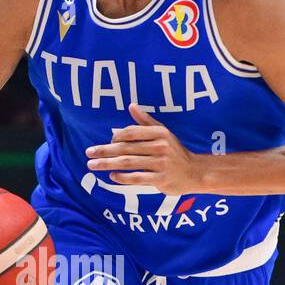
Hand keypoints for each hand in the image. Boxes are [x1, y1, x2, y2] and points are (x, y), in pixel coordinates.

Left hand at [85, 104, 202, 193]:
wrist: (195, 173)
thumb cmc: (176, 152)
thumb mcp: (164, 134)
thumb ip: (146, 121)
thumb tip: (131, 105)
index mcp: (159, 133)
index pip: (131, 132)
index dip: (116, 137)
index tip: (106, 142)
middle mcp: (160, 146)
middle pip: (126, 148)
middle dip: (104, 150)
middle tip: (88, 153)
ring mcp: (160, 163)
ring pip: (128, 162)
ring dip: (108, 164)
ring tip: (92, 165)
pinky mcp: (161, 179)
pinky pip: (137, 178)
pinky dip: (123, 177)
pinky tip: (112, 176)